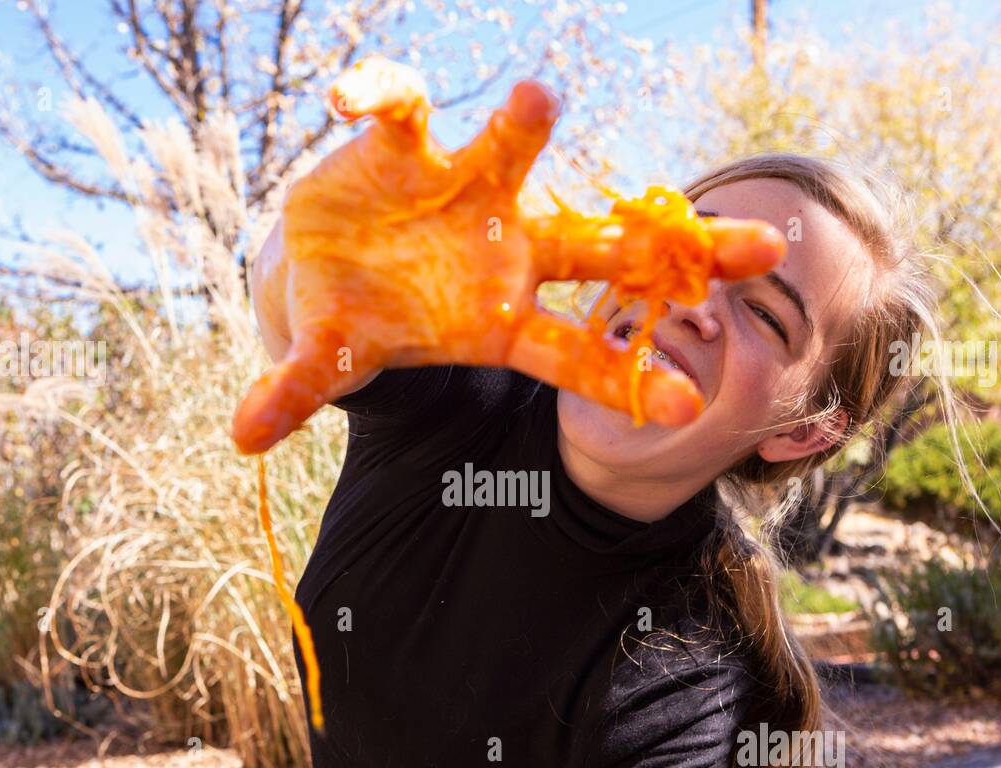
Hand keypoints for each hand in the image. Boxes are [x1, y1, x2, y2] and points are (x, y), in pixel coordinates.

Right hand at [233, 56, 785, 454]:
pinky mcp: (410, 137)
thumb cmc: (366, 314)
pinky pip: (399, 106)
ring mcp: (466, 183)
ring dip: (522, 127)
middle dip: (678, 247)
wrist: (337, 251)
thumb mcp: (340, 357)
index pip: (575, 352)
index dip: (621, 378)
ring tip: (536, 100)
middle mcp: (505, 242)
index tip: (687, 405)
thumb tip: (236, 439)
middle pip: (606, 244)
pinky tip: (347, 99)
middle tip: (765, 250)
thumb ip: (303, 388)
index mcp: (501, 315)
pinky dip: (373, 97)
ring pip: (512, 152)